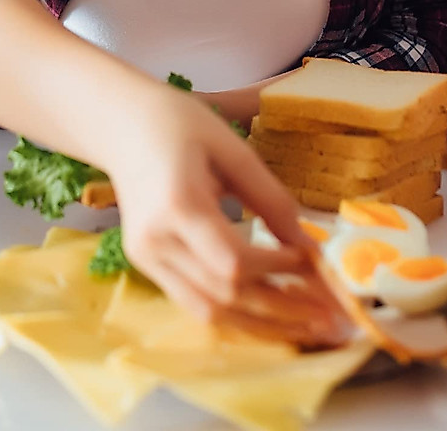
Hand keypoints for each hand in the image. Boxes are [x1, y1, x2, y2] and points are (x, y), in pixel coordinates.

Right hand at [102, 86, 344, 343]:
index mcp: (177, 207)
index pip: (232, 261)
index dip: (277, 267)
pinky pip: (194, 303)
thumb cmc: (181, 125)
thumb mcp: (233, 150)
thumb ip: (270, 197)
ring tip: (303, 321)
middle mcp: (155, 243)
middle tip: (323, 310)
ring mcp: (146, 260)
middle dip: (278, 308)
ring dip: (259, 322)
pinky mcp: (146, 266)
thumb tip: (308, 241)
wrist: (123, 126)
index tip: (311, 260)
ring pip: (207, 312)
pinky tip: (267, 311)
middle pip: (222, 295)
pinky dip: (234, 312)